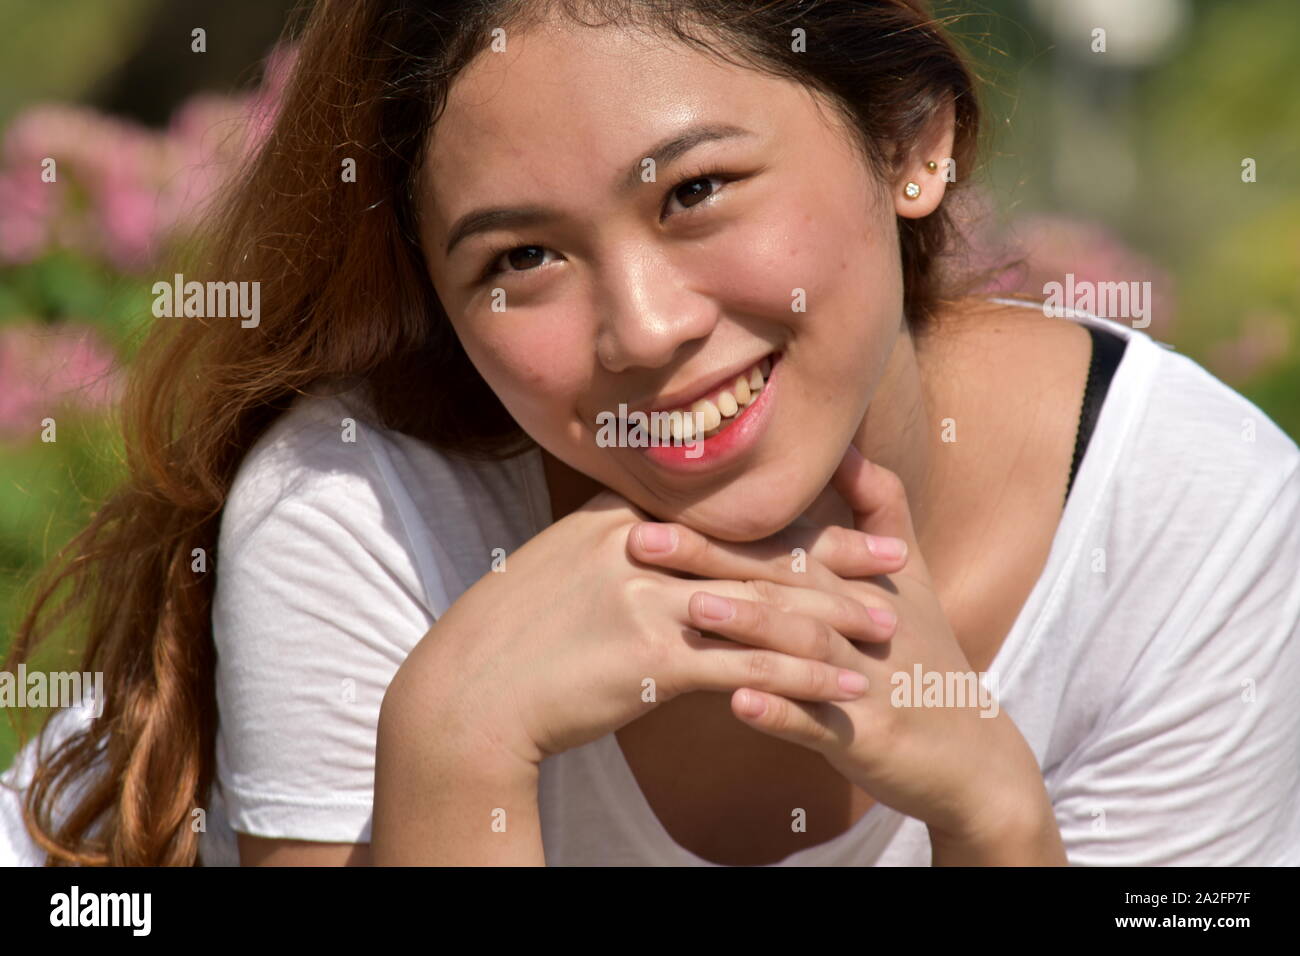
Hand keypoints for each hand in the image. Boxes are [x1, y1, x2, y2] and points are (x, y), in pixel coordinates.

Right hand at [383, 487, 903, 770]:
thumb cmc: (510, 638)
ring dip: (833, 619)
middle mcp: (638, 549)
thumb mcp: (559, 570)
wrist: (464, 696)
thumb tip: (656, 546)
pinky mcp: (651, 660)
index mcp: (618, 520)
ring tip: (887, 628)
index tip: (844, 515)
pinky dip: (804, 678)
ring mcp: (645, 600)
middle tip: (895, 558)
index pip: (724, 516)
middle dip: (833, 555)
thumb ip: (614, 550)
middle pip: (755, 549)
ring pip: (763, 607)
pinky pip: (748, 668)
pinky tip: (845, 688)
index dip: (791, 516)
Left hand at [630, 443, 1062, 854]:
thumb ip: (879, 506)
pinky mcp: (871, 735)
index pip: (786, 538)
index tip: (656, 499)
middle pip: (785, 580)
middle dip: (714, 558)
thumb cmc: (922, 657)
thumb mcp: (906, 578)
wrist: (971, 755)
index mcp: (859, 579)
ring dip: (751, 625)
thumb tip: (844, 442)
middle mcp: (863, 619)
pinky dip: (781, 714)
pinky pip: (820, 724)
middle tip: (643, 542)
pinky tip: (738, 703)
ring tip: (695, 610)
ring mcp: (866, 678)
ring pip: (804, 644)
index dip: (726, 518)